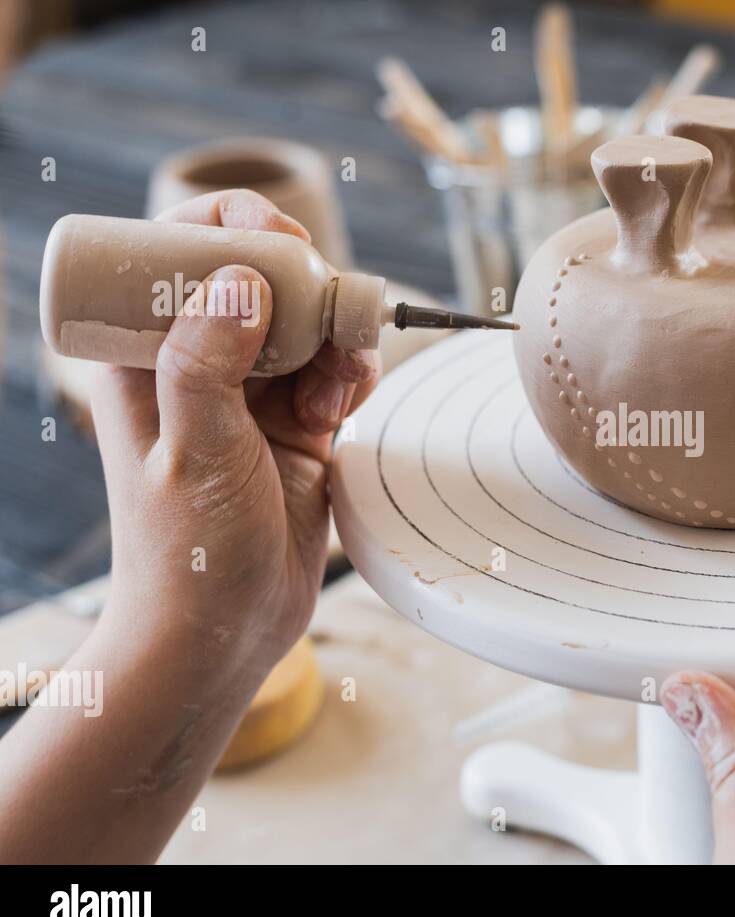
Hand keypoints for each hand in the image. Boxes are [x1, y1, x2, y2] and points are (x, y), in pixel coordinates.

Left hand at [92, 188, 378, 680]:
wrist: (225, 634)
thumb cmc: (184, 553)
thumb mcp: (192, 454)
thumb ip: (206, 366)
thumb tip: (239, 281)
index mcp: (147, 359)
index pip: (176, 258)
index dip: (228, 230)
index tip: (279, 240)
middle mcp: (199, 366)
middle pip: (257, 282)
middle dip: (303, 288)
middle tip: (330, 310)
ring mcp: (251, 398)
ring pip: (306, 328)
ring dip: (337, 340)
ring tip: (342, 385)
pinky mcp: (297, 429)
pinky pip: (334, 375)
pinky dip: (353, 377)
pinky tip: (351, 404)